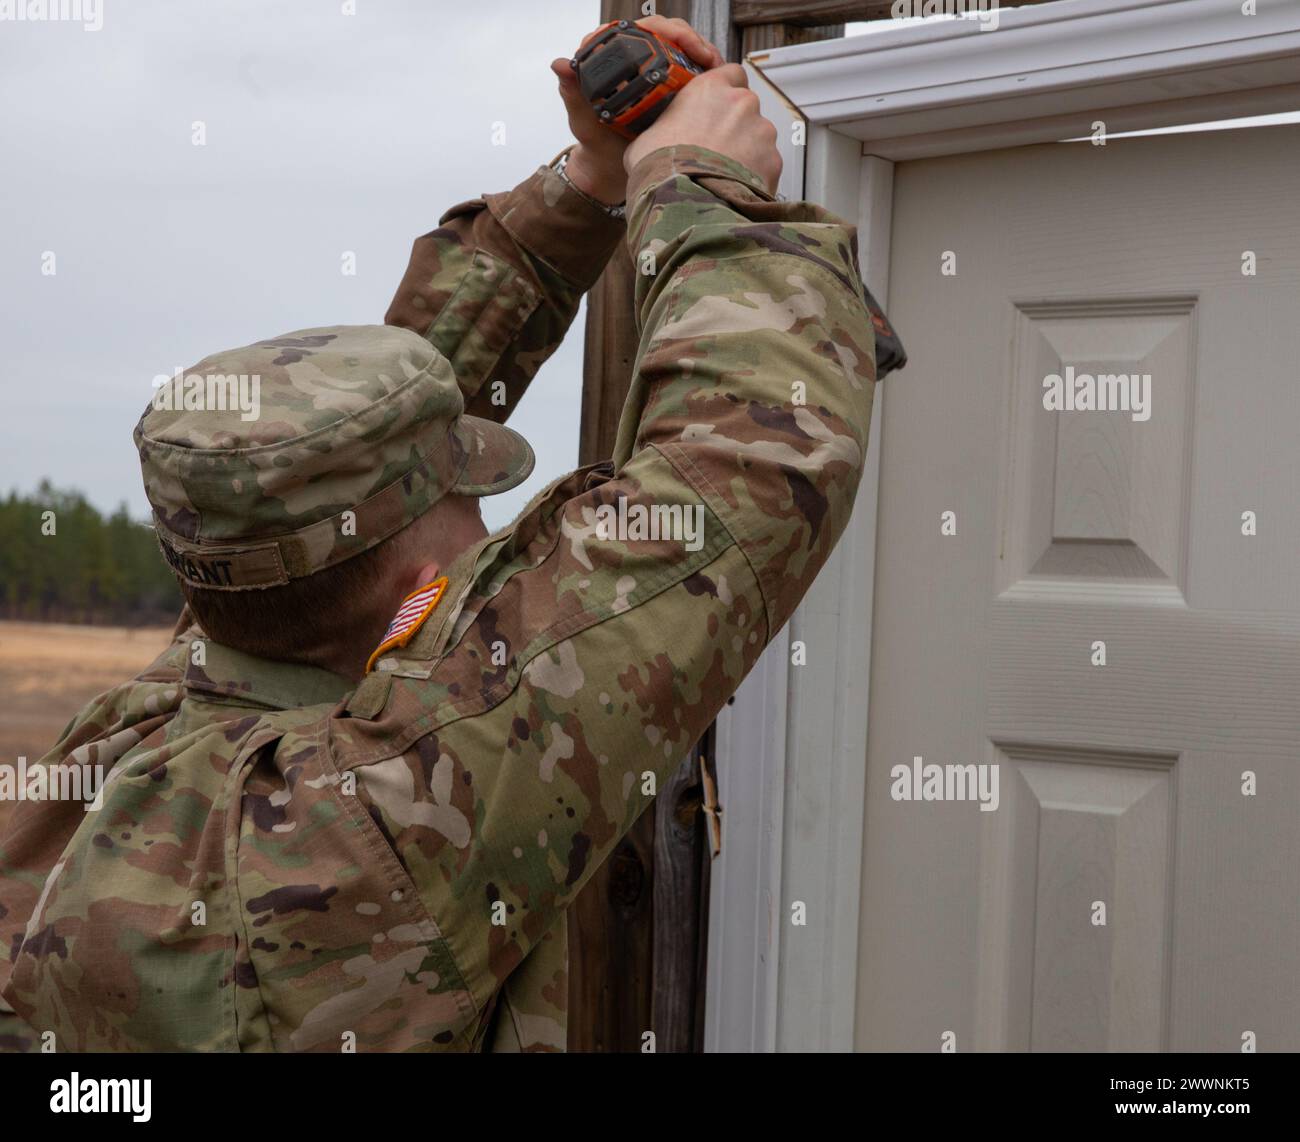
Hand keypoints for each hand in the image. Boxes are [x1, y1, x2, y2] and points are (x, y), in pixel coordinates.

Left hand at [552, 15, 722, 205]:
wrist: (611, 168)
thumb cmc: (594, 142)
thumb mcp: (582, 119)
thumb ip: (572, 92)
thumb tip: (561, 65)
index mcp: (610, 58)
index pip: (637, 29)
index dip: (660, 29)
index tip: (677, 40)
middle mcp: (633, 60)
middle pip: (665, 33)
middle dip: (689, 38)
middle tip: (704, 55)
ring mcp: (653, 73)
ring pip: (681, 48)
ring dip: (701, 51)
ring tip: (714, 64)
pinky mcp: (670, 87)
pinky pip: (689, 70)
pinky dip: (704, 69)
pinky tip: (716, 75)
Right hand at [624, 64, 782, 193]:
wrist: (686, 205)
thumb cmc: (665, 171)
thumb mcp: (647, 138)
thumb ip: (662, 127)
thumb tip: (654, 138)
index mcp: (710, 88)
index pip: (730, 73)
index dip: (723, 92)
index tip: (715, 107)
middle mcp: (741, 103)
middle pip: (746, 106)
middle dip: (734, 124)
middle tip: (715, 147)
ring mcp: (762, 131)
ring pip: (758, 135)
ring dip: (746, 149)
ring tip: (723, 172)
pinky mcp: (774, 161)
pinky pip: (766, 164)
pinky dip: (755, 173)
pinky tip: (734, 186)